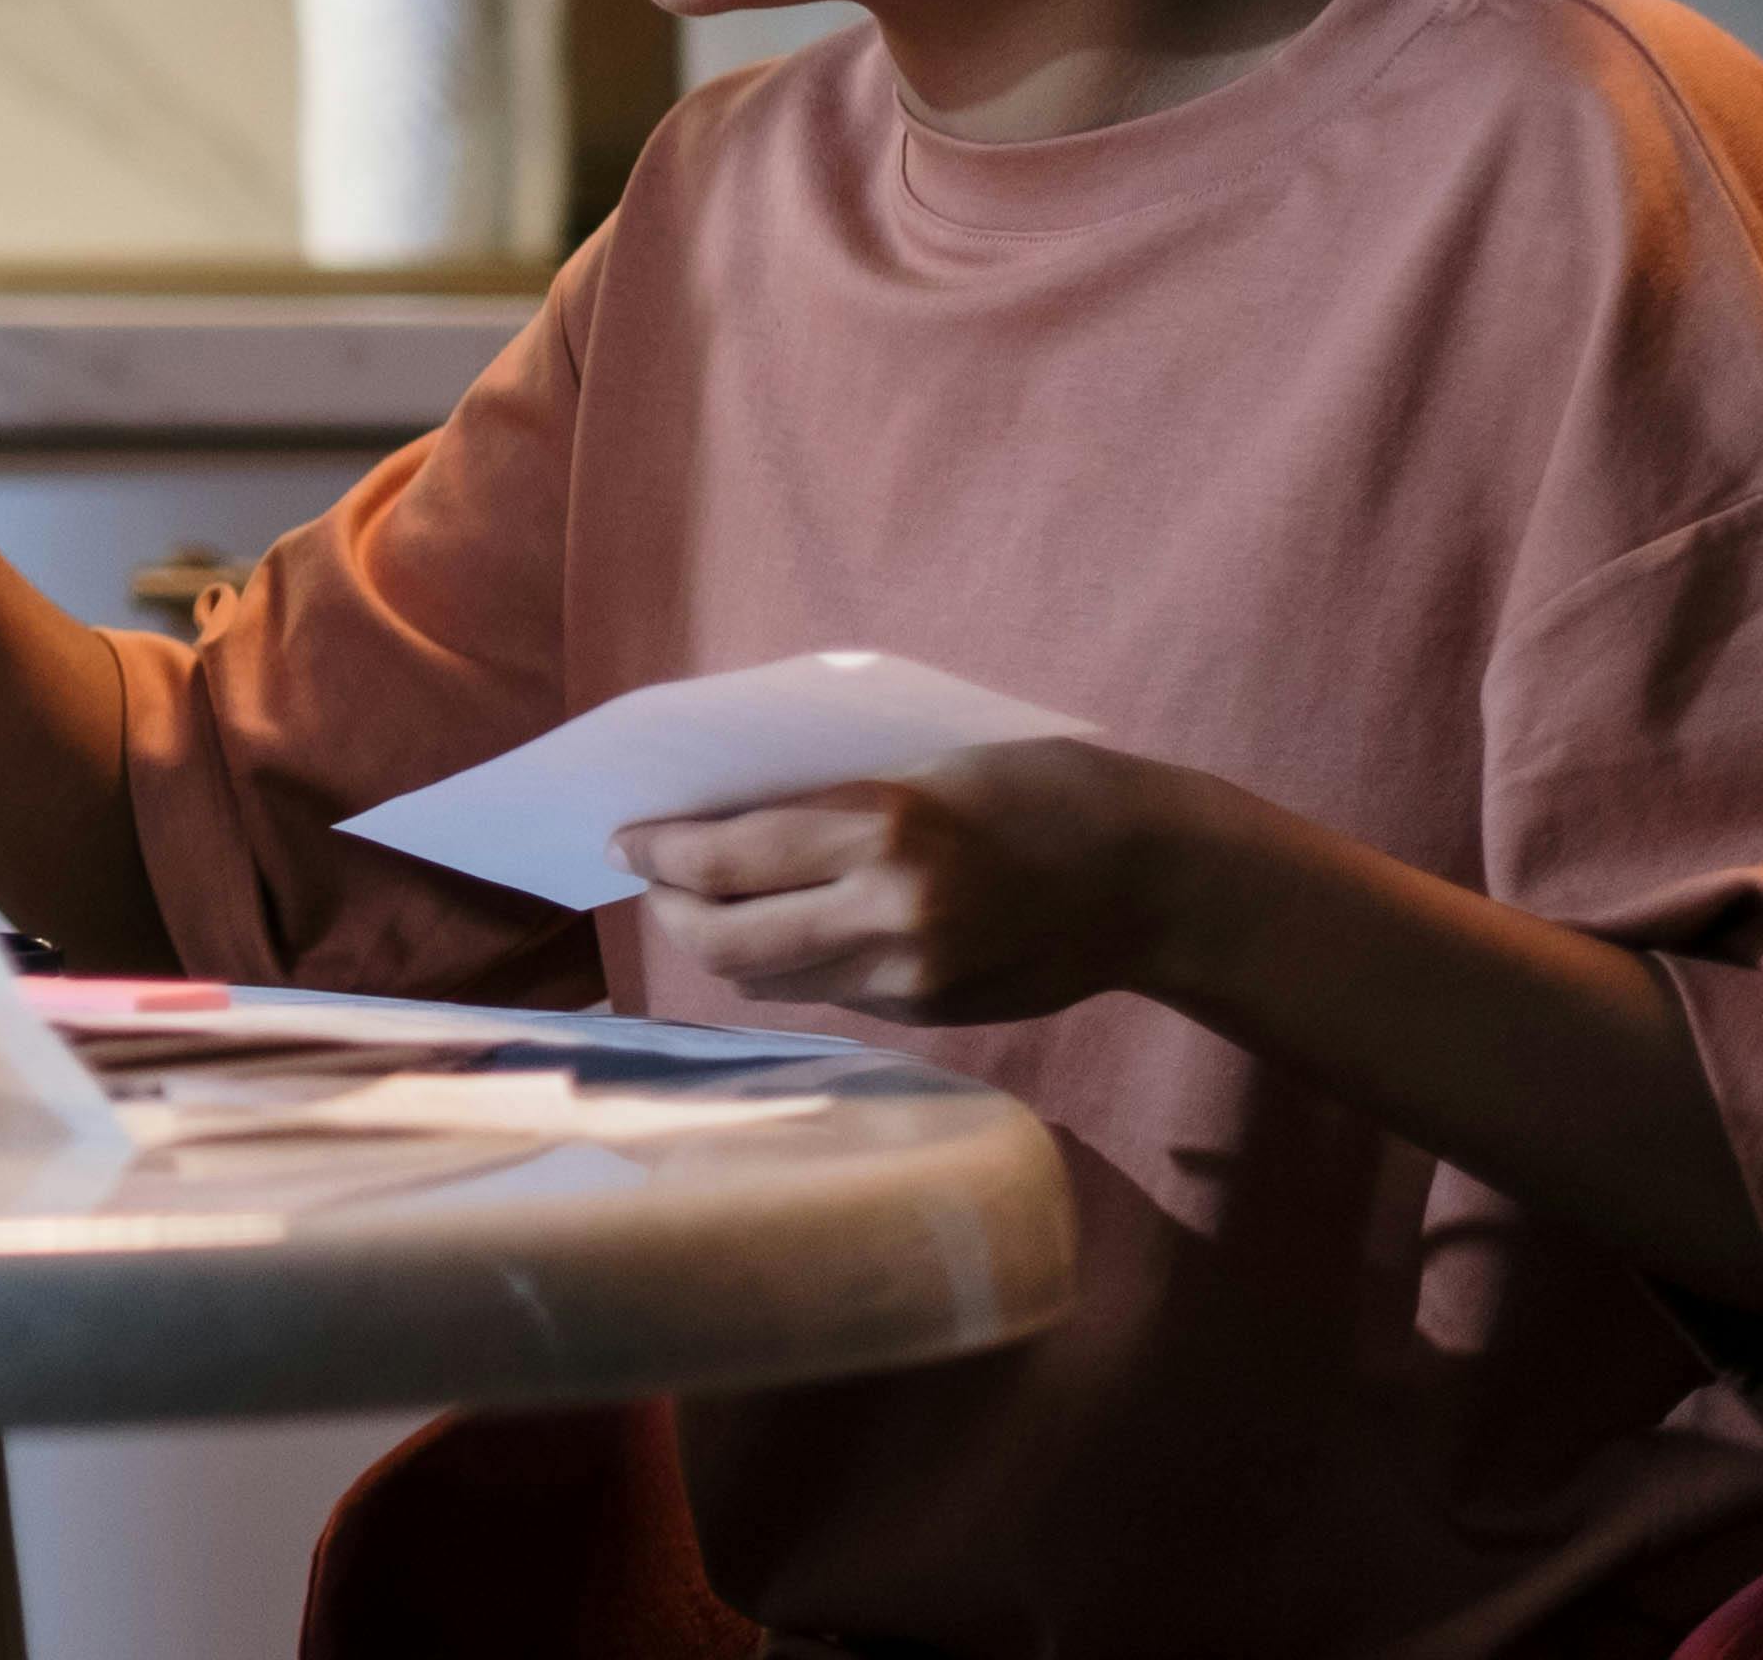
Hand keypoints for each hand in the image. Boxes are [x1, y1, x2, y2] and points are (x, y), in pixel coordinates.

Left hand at [622, 737, 1235, 1023]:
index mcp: (882, 831)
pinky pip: (829, 991)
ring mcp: (913, 976)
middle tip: (653, 879)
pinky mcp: (933, 1012)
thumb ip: (826, 808)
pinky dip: (791, 962)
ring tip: (704, 905)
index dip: (656, 852)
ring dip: (723, 945)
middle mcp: (889, 914)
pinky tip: (785, 929)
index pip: (722, 860)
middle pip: (725, 941)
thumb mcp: (921, 768)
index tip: (622, 838)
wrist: (1158, 876)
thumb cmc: (1041, 788)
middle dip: (672, 911)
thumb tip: (720, 829)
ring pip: (770, 978)